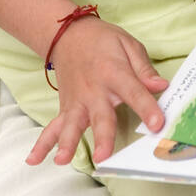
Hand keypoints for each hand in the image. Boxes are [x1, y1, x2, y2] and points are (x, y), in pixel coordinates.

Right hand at [26, 17, 169, 167]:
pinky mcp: (66, 108)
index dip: (147, 109)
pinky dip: (42, 143)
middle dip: (102, 137)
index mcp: (114, 73)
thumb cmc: (103, 41)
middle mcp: (94, 91)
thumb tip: (162, 86)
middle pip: (100, 117)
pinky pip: (53, 127)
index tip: (157, 125)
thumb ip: (144, 69)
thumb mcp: (128, 45)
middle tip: (103, 157)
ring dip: (66, 142)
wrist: (68, 35)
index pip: (134, 93)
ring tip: (62, 160)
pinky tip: (34, 160)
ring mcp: (77, 102)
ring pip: (71, 125)